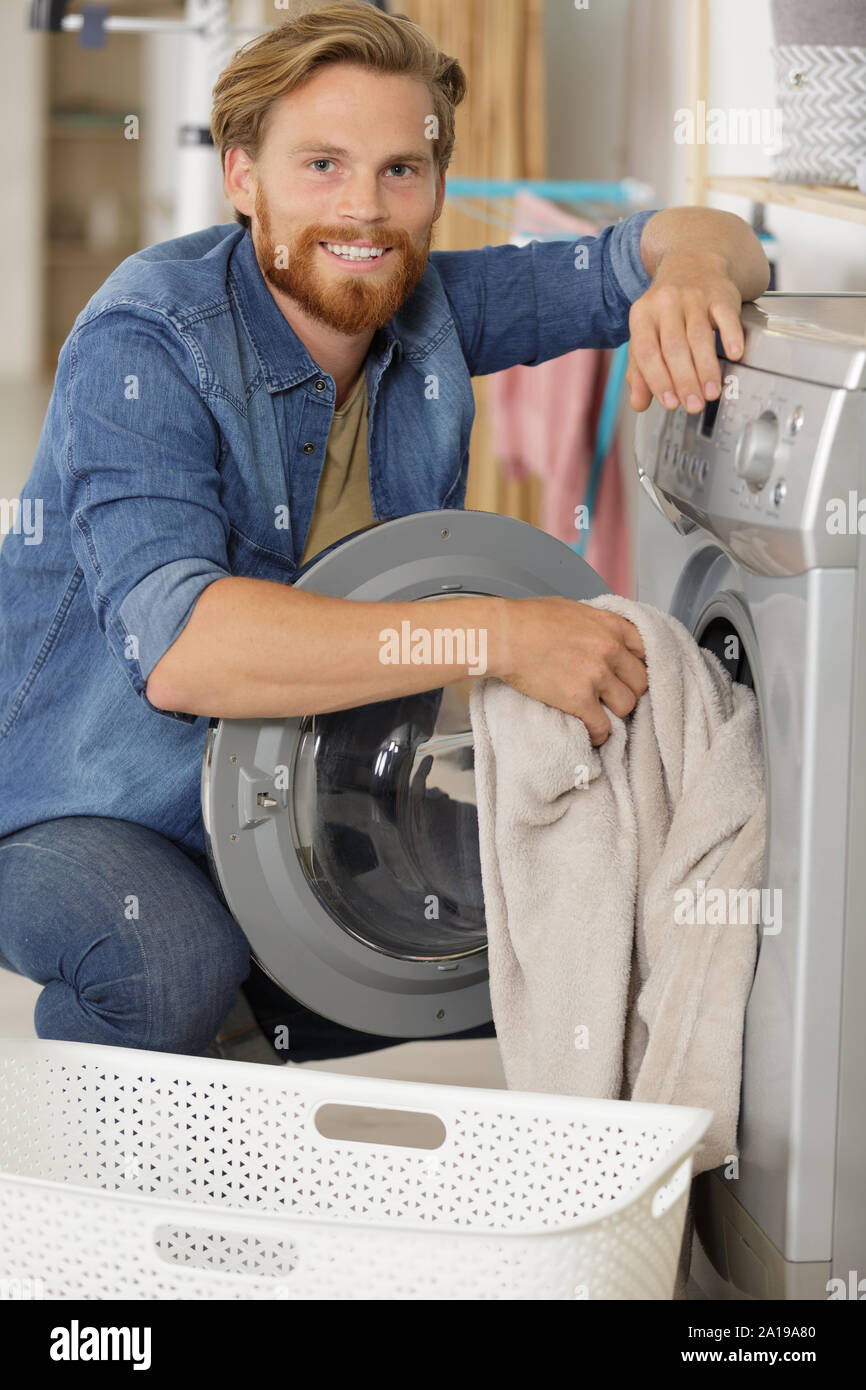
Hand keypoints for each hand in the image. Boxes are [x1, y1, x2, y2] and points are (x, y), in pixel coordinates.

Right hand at [498, 597, 647, 744]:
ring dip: (616, 712)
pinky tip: (592, 733)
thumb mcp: (573, 609)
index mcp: (611, 625)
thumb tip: (599, 635)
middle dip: (630, 690)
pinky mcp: (579, 699)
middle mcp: (610, 649)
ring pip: (627, 705)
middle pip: (641, 681)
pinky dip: (599, 734)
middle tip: (615, 696)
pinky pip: (603, 726)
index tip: (630, 675)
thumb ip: (595, 624)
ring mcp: (596, 675)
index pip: (647, 650)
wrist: (504, 635)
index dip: (639, 666)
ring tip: (602, 713)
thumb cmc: (528, 618)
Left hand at [625, 251, 744, 414]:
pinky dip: (731, 336)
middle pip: (674, 347)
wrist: (694, 259)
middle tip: (693, 405)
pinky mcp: (721, 294)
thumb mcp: (646, 333)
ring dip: (706, 368)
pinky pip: (727, 316)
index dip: (657, 379)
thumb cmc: (668, 308)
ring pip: (699, 336)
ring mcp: (694, 297)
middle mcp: (666, 303)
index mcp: (642, 314)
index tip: (669, 403)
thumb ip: (640, 370)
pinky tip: (735, 355)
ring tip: (711, 393)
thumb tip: (638, 404)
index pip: (646, 351)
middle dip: (684, 380)